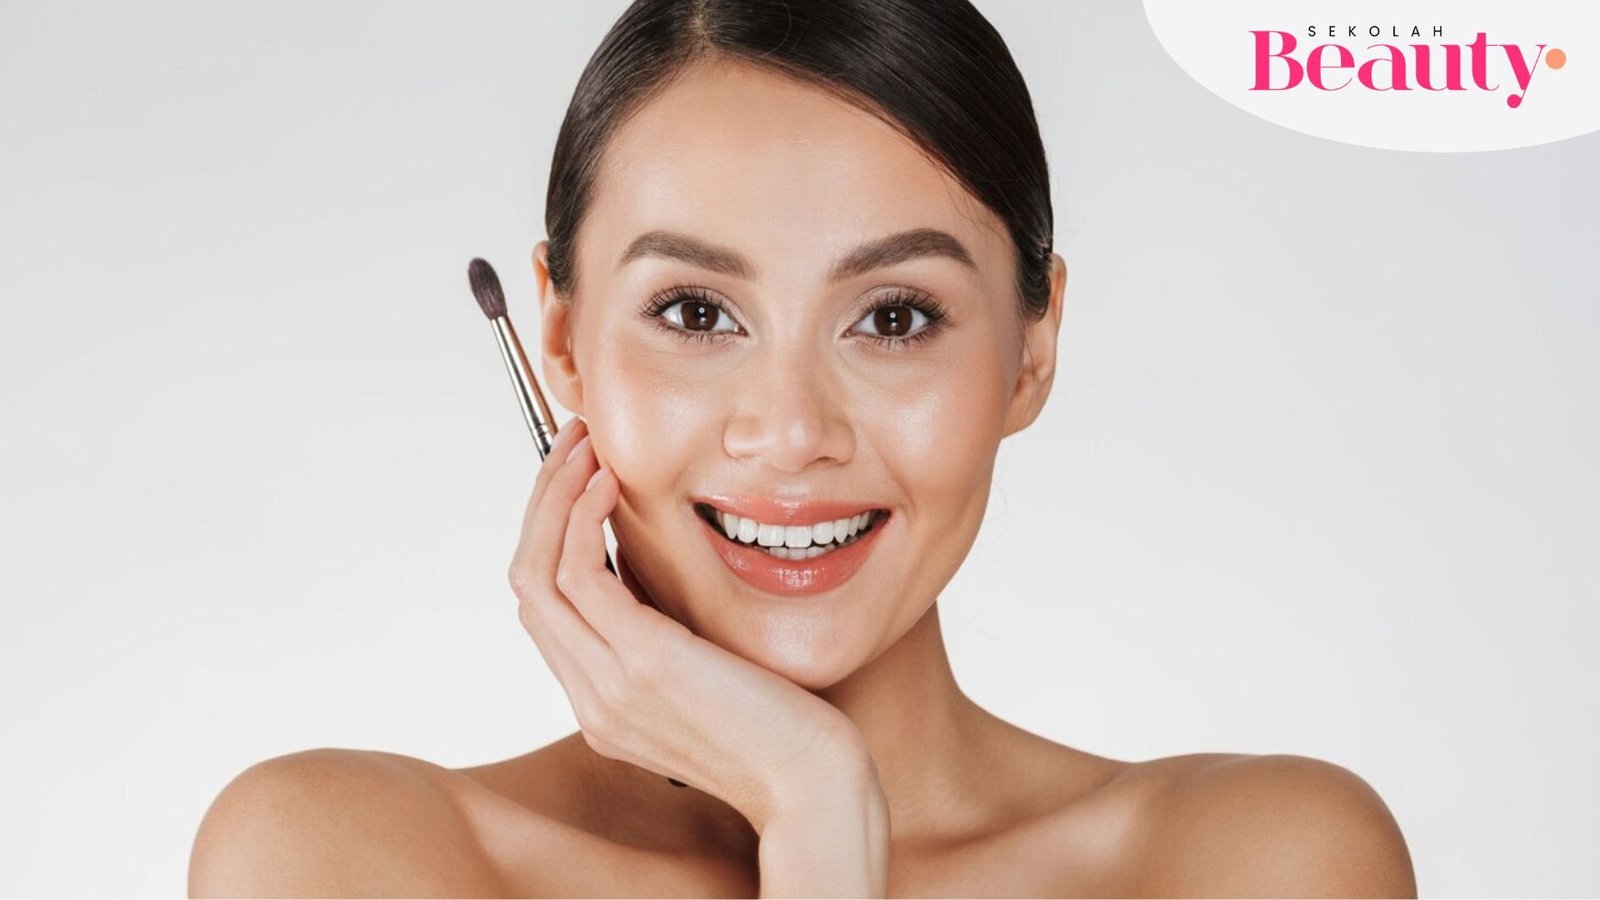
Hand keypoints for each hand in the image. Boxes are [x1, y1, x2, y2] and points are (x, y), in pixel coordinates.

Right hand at [508, 417, 870, 831]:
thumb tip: (649, 568)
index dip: (552, 534)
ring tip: (587, 446)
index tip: (580, 478)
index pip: (544, 608)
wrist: (811, 786)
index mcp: (601, 704)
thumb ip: (666, 636)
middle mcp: (590, 698)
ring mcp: (607, 684)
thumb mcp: (709, 676)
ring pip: (535, 572)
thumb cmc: (784, 731)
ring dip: (554, 496)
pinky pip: (579, 575)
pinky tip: (609, 482)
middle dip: (542, 502)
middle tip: (574, 443)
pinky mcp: (641, 663)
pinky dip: (583, 517)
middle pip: (526, 583)